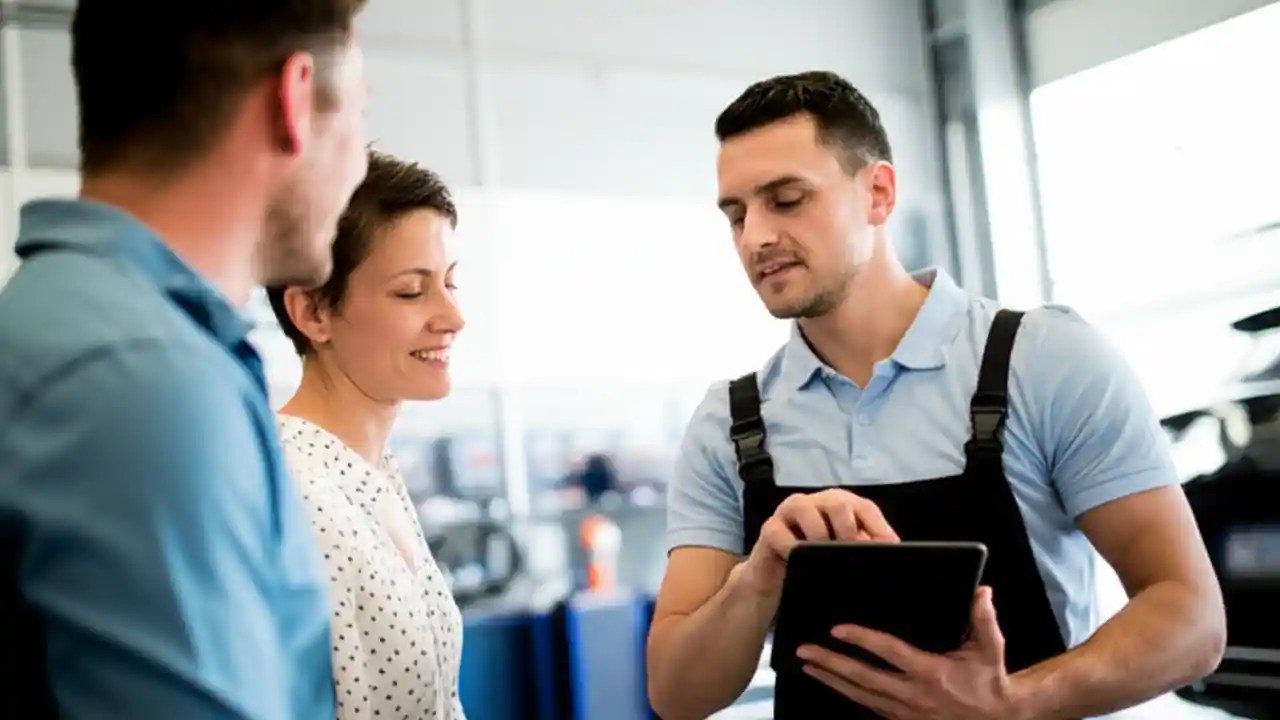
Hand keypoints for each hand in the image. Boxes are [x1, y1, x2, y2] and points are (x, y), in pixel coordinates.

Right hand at [739, 489, 897, 597]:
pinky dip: (792, 547)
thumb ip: (863, 550)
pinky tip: (799, 562)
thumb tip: (889, 552)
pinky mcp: (769, 529)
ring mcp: (790, 512)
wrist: (777, 582)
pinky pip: (780, 533)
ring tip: (825, 559)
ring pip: (806, 509)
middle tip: (853, 554)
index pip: (865, 508)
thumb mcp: (843, 558)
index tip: (889, 548)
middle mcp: (816, 503)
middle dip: (848, 529)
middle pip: (837, 503)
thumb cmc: (814, 565)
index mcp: (840, 507)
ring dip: (819, 535)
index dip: (878, 527)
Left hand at [797, 587, 1023, 719]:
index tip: (837, 629)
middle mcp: (912, 694)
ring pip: (860, 696)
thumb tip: (982, 590)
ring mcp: (904, 712)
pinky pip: (869, 707)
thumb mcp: (991, 649)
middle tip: (804, 651)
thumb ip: (983, 619)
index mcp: (930, 672)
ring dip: (832, 680)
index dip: (862, 640)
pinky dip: (848, 695)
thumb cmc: (990, 681)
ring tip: (807, 666)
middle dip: (831, 664)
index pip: (889, 652)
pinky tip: (832, 684)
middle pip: (863, 678)